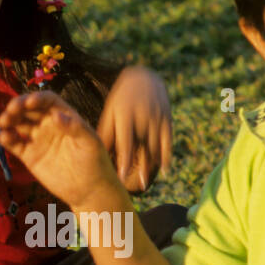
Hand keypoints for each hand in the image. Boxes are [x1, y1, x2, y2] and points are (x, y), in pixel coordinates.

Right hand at [0, 91, 120, 207]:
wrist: (89, 191)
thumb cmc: (95, 163)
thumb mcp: (90, 142)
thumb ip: (75, 127)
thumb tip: (55, 115)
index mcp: (64, 116)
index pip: (47, 101)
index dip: (37, 98)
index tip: (29, 102)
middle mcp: (49, 125)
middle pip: (29, 109)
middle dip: (18, 106)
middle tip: (10, 110)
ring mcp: (38, 139)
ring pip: (19, 124)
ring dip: (9, 120)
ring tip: (3, 122)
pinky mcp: (30, 156)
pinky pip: (15, 144)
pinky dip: (7, 139)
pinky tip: (4, 137)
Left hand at [95, 66, 172, 192]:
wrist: (144, 77)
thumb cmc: (120, 99)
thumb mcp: (110, 111)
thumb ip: (105, 132)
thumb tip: (96, 155)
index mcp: (125, 114)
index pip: (125, 141)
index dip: (124, 159)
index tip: (120, 177)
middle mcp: (142, 116)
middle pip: (142, 146)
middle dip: (139, 167)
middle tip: (137, 187)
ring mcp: (157, 117)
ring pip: (155, 145)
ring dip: (150, 165)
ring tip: (143, 184)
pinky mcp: (167, 118)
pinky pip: (168, 140)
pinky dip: (166, 156)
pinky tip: (164, 171)